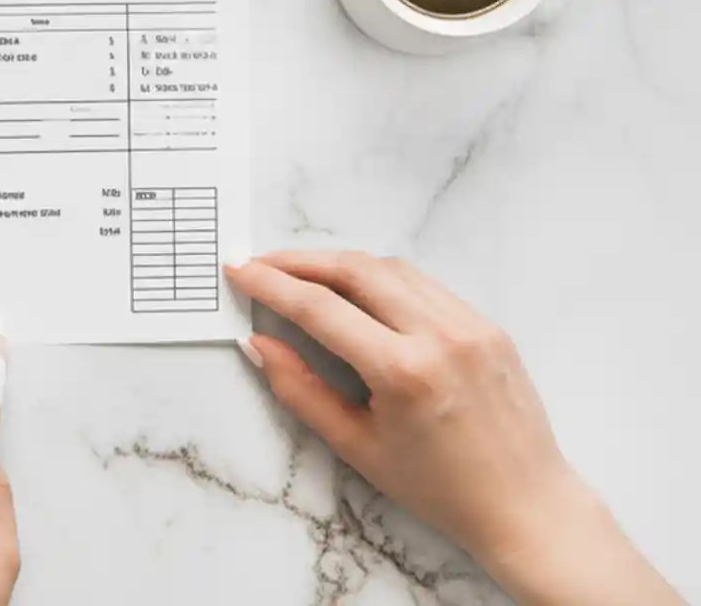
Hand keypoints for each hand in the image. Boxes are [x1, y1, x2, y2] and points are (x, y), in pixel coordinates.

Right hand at [226, 251, 681, 605]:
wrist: (525, 504)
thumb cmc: (439, 488)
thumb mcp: (357, 446)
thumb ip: (300, 390)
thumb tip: (258, 344)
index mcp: (404, 371)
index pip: (320, 309)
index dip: (271, 285)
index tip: (240, 270)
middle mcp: (441, 336)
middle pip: (355, 270)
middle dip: (300, 260)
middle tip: (261, 263)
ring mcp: (471, 324)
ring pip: (391, 268)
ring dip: (340, 263)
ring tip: (302, 273)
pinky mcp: (488, 324)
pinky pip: (425, 284)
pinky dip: (382, 278)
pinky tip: (357, 291)